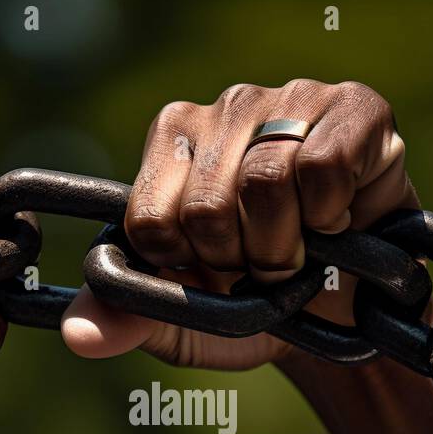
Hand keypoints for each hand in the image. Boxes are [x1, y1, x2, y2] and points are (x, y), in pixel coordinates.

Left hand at [61, 79, 418, 368]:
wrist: (348, 312)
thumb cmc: (261, 306)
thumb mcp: (185, 322)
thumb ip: (128, 319)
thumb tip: (78, 336)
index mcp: (171, 142)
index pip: (150, 217)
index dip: (188, 264)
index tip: (216, 269)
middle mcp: (225, 107)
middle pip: (206, 204)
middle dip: (240, 261)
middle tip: (265, 264)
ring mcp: (290, 98)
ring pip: (264, 182)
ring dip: (287, 246)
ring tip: (303, 246)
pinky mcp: (354, 107)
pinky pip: (323, 166)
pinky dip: (331, 215)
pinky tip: (337, 219)